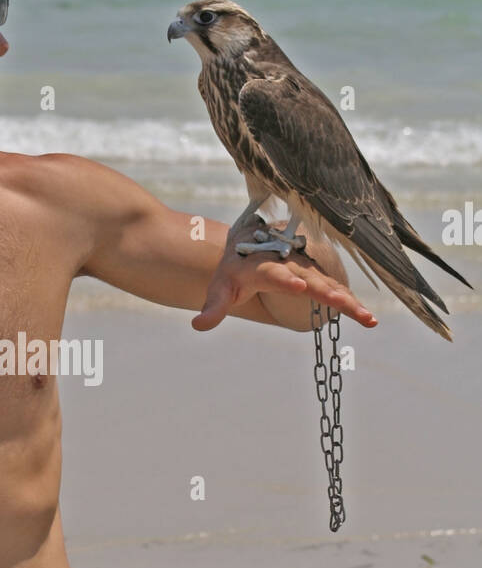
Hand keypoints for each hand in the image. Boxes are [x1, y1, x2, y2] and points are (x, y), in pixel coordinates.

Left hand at [192, 216, 377, 332]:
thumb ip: (213, 307)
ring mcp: (305, 270)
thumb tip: (198, 325)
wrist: (249, 242)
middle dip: (329, 294)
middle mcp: (288, 265)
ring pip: (329, 286)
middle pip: (311, 281)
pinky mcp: (316, 277)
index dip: (285, 280)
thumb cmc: (234, 270)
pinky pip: (335, 289)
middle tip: (344, 306)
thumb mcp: (220, 287)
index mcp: (262, 266)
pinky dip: (351, 302)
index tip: (298, 287)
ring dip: (349, 302)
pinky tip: (368, 319)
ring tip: (367, 319)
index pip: (274, 273)